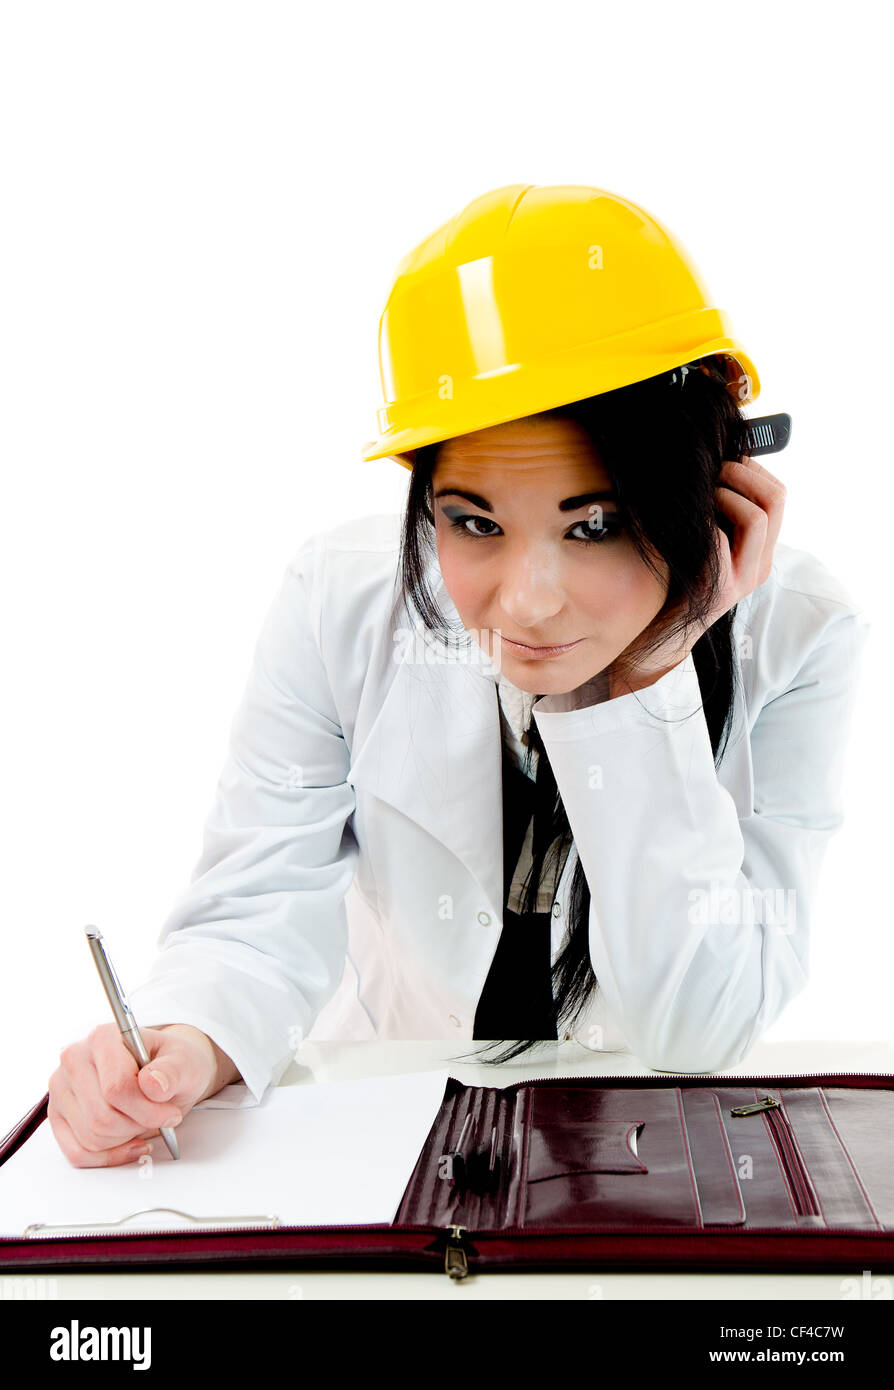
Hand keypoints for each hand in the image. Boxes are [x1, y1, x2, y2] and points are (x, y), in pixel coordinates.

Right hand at [47, 1022, 237, 1167]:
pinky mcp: (58, 1115)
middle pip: (102, 1117)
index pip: (116, 1088)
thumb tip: (152, 1083)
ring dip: (125, 1138)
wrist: (163, 1072)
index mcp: (102, 1038)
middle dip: (137, 1125)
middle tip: (158, 1117)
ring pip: (91, 1137)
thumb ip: (173, 1071)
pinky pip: (78, 1152)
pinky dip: (109, 1156)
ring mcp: (61, 1088)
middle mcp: (74, 1059)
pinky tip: (130, 1144)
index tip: (170, 1114)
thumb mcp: (186, 1062)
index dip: (147, 1110)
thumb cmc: (171, 1065)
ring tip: (142, 1120)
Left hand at [607, 455, 786, 697]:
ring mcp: (744, 579)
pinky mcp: (721, 590)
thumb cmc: (674, 579)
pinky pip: (720, 541)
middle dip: (743, 474)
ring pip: (757, 517)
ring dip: (725, 494)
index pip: (779, 495)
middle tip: (714, 471)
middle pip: (776, 499)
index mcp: (760, 550)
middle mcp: (760, 565)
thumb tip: (712, 466)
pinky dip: (703, 523)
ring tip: (701, 496)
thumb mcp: (701, 542)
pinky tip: (684, 523)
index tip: (726, 459)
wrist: (657, 634)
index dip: (754, 469)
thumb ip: (715, 515)